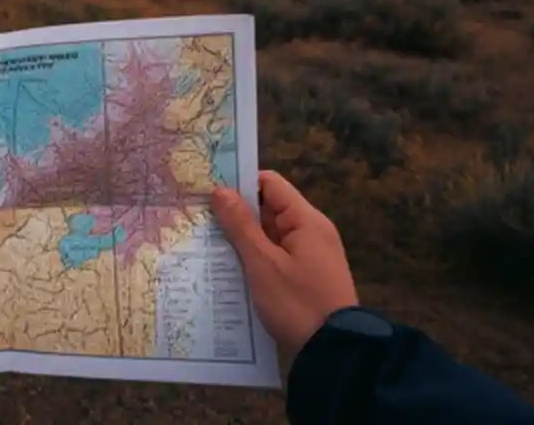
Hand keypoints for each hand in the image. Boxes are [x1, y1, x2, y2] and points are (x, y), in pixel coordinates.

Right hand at [211, 170, 358, 353]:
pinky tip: (228, 267)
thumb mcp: (263, 263)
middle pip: (269, 208)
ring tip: (205, 242)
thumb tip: (221, 191)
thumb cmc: (297, 302)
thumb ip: (241, 225)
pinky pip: (275, 256)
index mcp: (306, 220)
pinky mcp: (305, 276)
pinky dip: (254, 257)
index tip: (208, 190)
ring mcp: (309, 255)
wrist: (334, 350)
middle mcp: (311, 232)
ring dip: (242, 237)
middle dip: (236, 212)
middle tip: (198, 217)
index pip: (270, 184)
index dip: (240, 183)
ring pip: (269, 234)